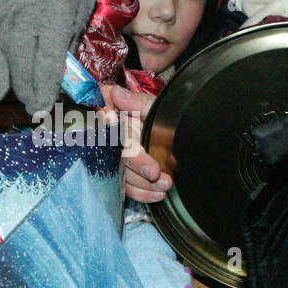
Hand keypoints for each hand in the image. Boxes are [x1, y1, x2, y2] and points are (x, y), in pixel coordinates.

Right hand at [101, 84, 169, 202]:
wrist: (172, 129)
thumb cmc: (161, 115)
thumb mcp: (153, 106)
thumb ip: (136, 102)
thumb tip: (115, 93)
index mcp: (119, 125)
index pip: (123, 144)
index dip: (137, 158)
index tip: (154, 170)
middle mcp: (116, 144)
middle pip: (123, 164)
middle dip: (144, 176)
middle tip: (165, 180)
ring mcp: (118, 161)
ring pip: (124, 179)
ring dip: (145, 187)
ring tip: (166, 187)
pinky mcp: (124, 175)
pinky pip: (127, 189)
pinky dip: (143, 194)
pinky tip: (158, 194)